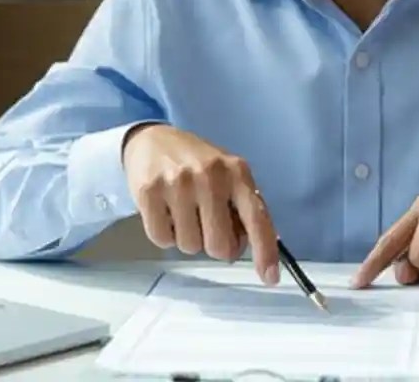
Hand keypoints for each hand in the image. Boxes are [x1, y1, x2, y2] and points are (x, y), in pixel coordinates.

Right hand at [122, 124, 279, 284]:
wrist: (152, 140)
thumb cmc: (197, 164)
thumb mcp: (228, 176)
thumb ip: (243, 208)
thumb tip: (253, 248)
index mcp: (237, 171)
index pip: (256, 218)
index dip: (265, 252)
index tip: (270, 278)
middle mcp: (210, 175)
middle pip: (219, 245)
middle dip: (215, 245)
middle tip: (207, 227)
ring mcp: (178, 182)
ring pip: (189, 246)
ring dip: (188, 238)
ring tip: (183, 212)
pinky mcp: (149, 191)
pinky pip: (162, 239)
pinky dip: (164, 234)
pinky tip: (165, 212)